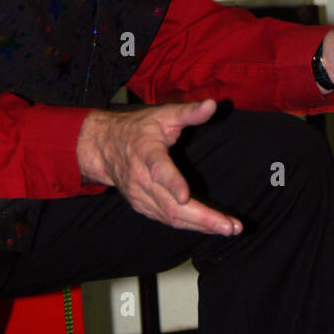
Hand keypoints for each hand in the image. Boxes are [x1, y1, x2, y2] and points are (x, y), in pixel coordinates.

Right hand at [76, 99, 241, 235]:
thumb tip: (213, 105)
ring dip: (201, 226)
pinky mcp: (142, 206)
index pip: (159, 170)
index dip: (172, 183)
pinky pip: (167, 220)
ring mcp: (140, 196)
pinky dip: (189, 225)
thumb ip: (189, 112)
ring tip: (229, 229)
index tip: (185, 196)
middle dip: (203, 218)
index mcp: (146, 152)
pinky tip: (210, 226)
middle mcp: (140, 179)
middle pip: (171, 205)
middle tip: (231, 227)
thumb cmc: (137, 129)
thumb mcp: (162, 115)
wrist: (103, 147)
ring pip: (171, 217)